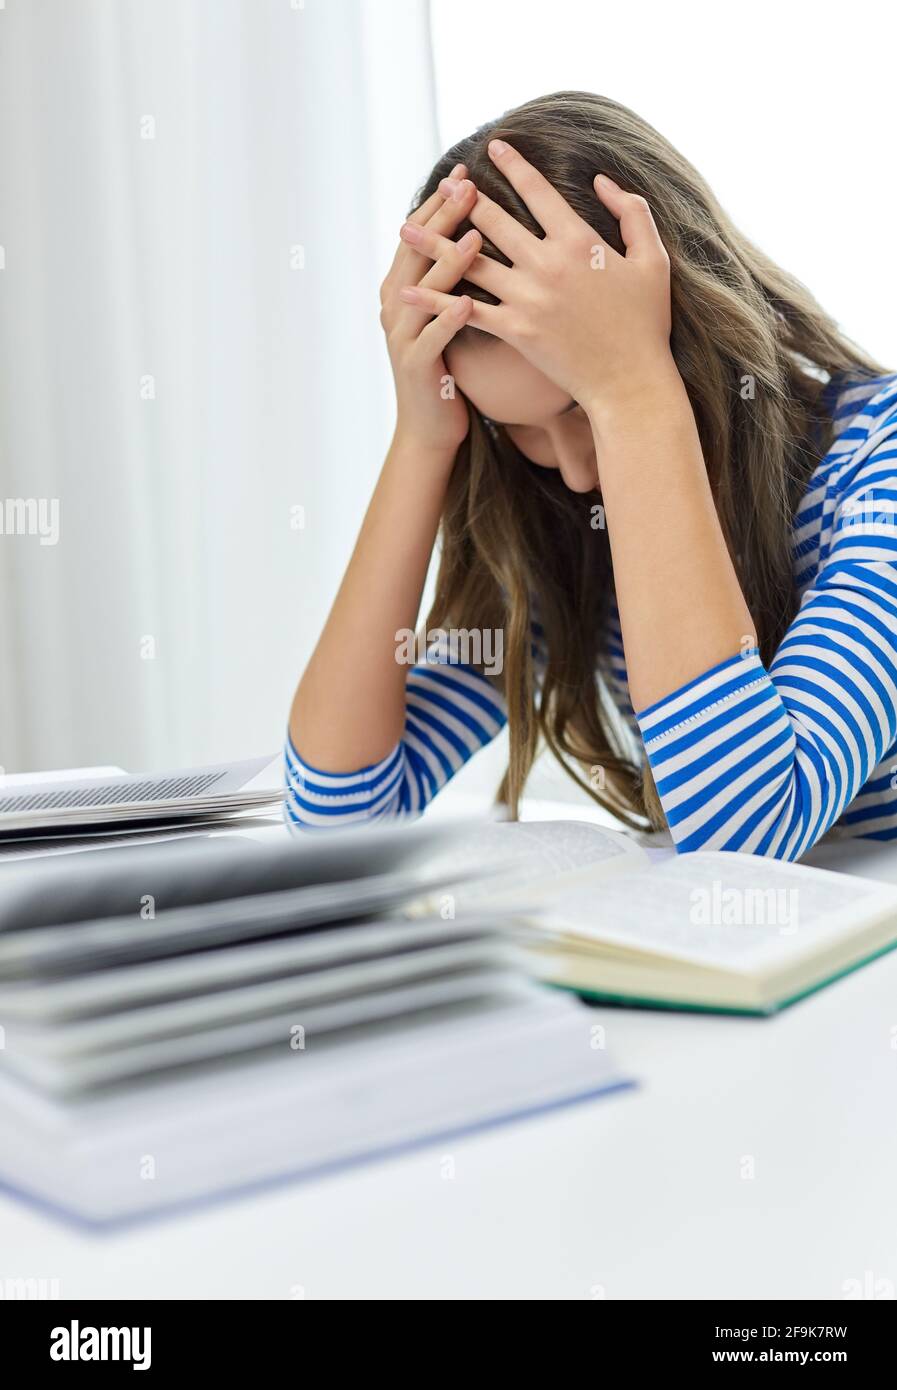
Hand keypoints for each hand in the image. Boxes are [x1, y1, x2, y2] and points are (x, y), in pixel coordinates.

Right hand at [378, 167, 481, 453]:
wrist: (429, 428)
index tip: (468, 173)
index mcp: (404, 290)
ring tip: (476, 235)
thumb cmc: (448, 369)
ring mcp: (402, 336)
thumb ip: (454, 279)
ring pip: (424, 291)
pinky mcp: (416, 366)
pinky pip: (433, 338)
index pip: (421, 236)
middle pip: (418, 252)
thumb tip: (481, 234)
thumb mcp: (448, 316)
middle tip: (469, 186)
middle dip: (443, 218)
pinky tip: (470, 301)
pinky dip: (449, 318)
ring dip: (449, 262)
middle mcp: (396, 307)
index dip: (441, 204)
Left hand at [402, 144, 675, 416]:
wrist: (631, 381)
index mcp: (577, 240)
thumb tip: (601, 180)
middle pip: (493, 220)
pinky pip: (467, 312)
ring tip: (406, 230)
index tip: (494, 147)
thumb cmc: (646, 324)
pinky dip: (435, 303)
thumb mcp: (652, 259)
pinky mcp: (515, 331)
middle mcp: (546, 263)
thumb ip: (631, 212)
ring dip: (434, 244)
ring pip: (471, 261)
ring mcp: (527, 298)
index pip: (537, 191)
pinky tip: (408, 293)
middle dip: (463, 199)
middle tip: (441, 182)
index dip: (513, 165)